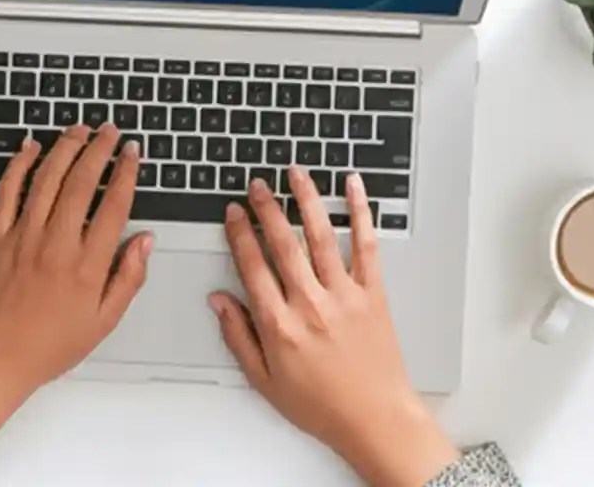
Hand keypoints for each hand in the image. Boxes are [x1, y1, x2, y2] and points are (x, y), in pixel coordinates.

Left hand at [0, 123, 151, 471]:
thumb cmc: (46, 347)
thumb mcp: (103, 322)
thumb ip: (128, 278)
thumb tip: (144, 243)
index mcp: (87, 266)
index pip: (114, 205)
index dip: (127, 173)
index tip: (133, 155)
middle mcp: (55, 245)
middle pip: (82, 181)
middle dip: (99, 149)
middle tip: (110, 132)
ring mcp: (23, 238)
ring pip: (47, 178)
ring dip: (65, 148)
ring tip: (79, 130)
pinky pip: (8, 192)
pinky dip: (19, 165)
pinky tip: (30, 148)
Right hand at [210, 169, 459, 485]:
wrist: (375, 419)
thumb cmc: (322, 405)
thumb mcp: (264, 380)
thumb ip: (238, 337)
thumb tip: (219, 301)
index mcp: (279, 325)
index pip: (252, 266)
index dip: (240, 234)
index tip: (234, 213)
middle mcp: (310, 304)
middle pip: (282, 243)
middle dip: (267, 208)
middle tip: (257, 185)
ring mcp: (344, 295)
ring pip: (320, 235)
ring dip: (306, 199)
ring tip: (295, 173)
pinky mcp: (373, 294)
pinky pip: (366, 245)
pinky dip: (360, 213)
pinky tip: (354, 188)